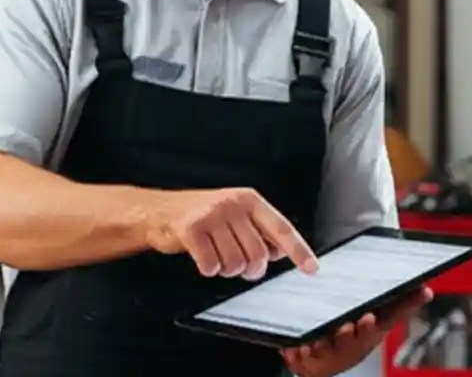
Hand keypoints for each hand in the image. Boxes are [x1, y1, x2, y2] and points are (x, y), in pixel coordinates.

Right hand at [145, 188, 318, 279]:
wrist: (158, 211)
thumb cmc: (201, 217)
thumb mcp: (234, 216)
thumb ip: (259, 231)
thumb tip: (281, 252)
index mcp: (249, 200)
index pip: (282, 228)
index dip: (299, 250)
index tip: (312, 268)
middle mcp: (233, 204)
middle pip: (258, 254)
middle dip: (250, 270)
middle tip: (239, 267)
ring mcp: (211, 214)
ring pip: (235, 263)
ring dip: (226, 270)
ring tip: (216, 258)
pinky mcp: (191, 228)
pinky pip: (211, 265)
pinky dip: (208, 270)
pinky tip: (202, 259)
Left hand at [281, 286, 431, 376]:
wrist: (334, 353)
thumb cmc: (360, 332)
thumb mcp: (382, 317)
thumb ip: (403, 304)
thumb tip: (427, 290)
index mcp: (366, 337)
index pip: (370, 333)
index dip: (368, 328)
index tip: (368, 319)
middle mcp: (347, 350)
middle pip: (345, 346)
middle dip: (344, 339)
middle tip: (341, 327)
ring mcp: (326, 358)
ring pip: (320, 356)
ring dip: (316, 350)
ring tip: (310, 342)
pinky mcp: (305, 363)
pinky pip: (298, 361)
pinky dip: (293, 354)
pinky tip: (290, 348)